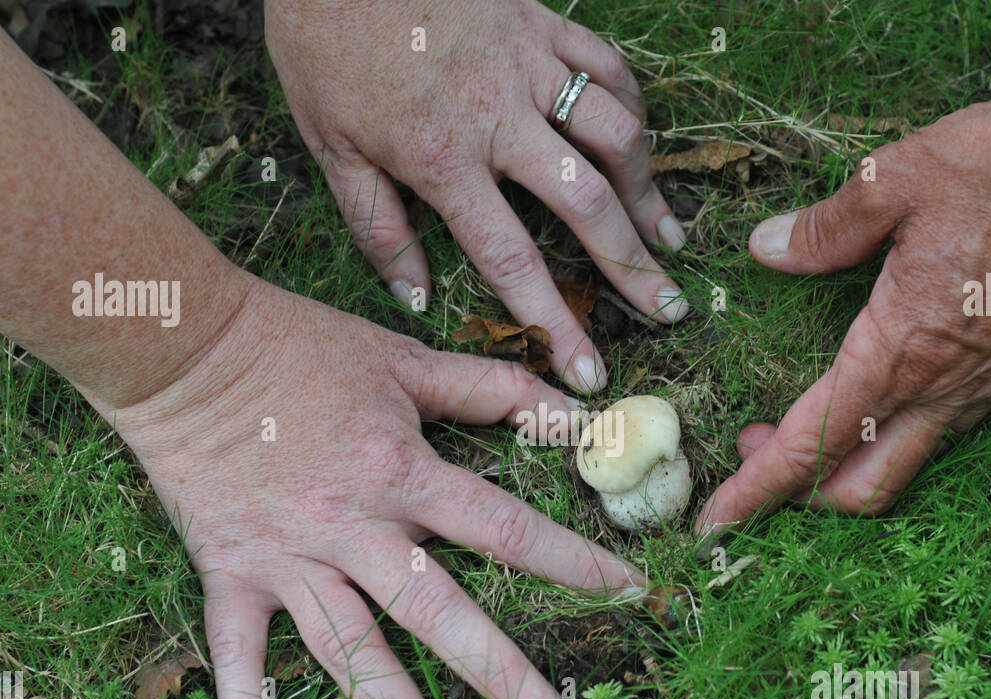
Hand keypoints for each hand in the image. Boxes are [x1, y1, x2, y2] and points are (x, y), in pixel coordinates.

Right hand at [110, 276, 642, 698]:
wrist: (189, 349)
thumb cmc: (301, 346)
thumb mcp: (405, 360)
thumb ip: (492, 389)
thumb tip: (577, 404)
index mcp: (404, 474)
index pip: (507, 530)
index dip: (575, 562)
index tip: (628, 591)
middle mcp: (354, 529)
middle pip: (440, 614)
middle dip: (502, 674)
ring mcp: (292, 559)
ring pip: (354, 652)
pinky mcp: (235, 573)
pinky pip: (238, 654)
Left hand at [264, 0, 689, 393]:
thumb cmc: (321, 42)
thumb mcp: (328, 144)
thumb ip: (377, 225)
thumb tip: (417, 298)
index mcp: (442, 158)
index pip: (513, 260)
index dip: (556, 323)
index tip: (587, 371)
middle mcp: (498, 117)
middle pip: (587, 203)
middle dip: (633, 266)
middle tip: (669, 310)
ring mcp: (528, 63)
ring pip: (614, 133)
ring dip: (648, 191)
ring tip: (668, 237)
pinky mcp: (542, 20)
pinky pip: (607, 67)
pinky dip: (632, 109)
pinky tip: (639, 145)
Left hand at [698, 73, 990, 533]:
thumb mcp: (896, 180)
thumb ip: (825, 230)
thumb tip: (766, 248)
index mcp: (903, 349)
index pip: (811, 445)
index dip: (755, 490)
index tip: (713, 522)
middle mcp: (946, 386)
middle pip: (861, 486)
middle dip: (798, 492)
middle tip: (754, 452)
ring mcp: (990, 384)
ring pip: (906, 464)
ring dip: (846, 464)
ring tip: (801, 422)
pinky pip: (947, 429)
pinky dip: (896, 436)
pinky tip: (879, 392)